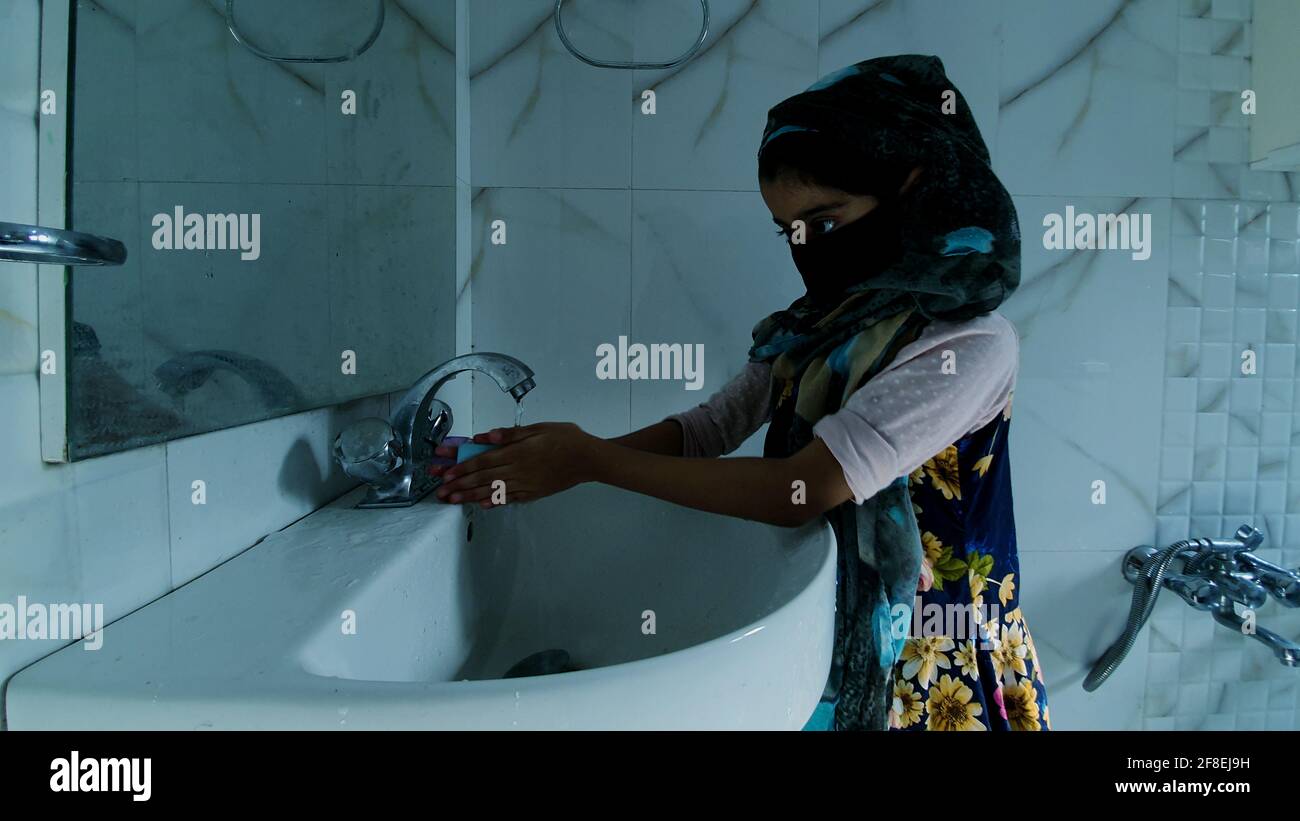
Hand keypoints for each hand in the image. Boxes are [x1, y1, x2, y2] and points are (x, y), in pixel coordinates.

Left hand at [431, 422, 600, 508]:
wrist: (588, 459)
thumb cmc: (565, 438)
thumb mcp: (539, 428)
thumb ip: (511, 433)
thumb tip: (486, 436)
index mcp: (517, 452)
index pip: (483, 461)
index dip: (462, 467)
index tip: (445, 473)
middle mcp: (517, 470)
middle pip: (482, 478)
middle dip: (459, 484)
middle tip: (440, 492)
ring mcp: (525, 484)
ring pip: (492, 491)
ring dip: (470, 496)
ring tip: (452, 500)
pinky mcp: (533, 493)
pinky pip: (510, 498)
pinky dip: (494, 502)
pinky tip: (481, 505)